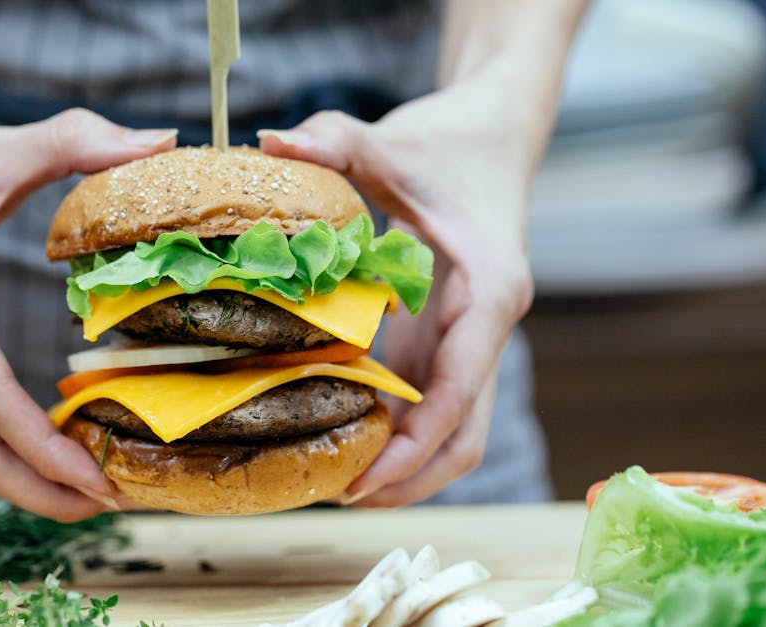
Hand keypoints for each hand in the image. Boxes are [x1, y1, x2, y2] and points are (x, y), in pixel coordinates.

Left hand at [260, 80, 537, 506]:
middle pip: (466, 433)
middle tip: (341, 495)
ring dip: (407, 466)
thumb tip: (271, 142)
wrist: (493, 136)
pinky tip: (344, 434)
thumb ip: (336, 138)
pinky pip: (432, 406)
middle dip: (412, 477)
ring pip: (455, 431)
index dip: (417, 444)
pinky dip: (397, 432)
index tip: (367, 480)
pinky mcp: (452, 340)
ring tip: (338, 484)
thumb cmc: (448, 143)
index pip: (462, 388)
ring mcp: (473, 340)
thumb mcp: (391, 140)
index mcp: (489, 290)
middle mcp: (489, 327)